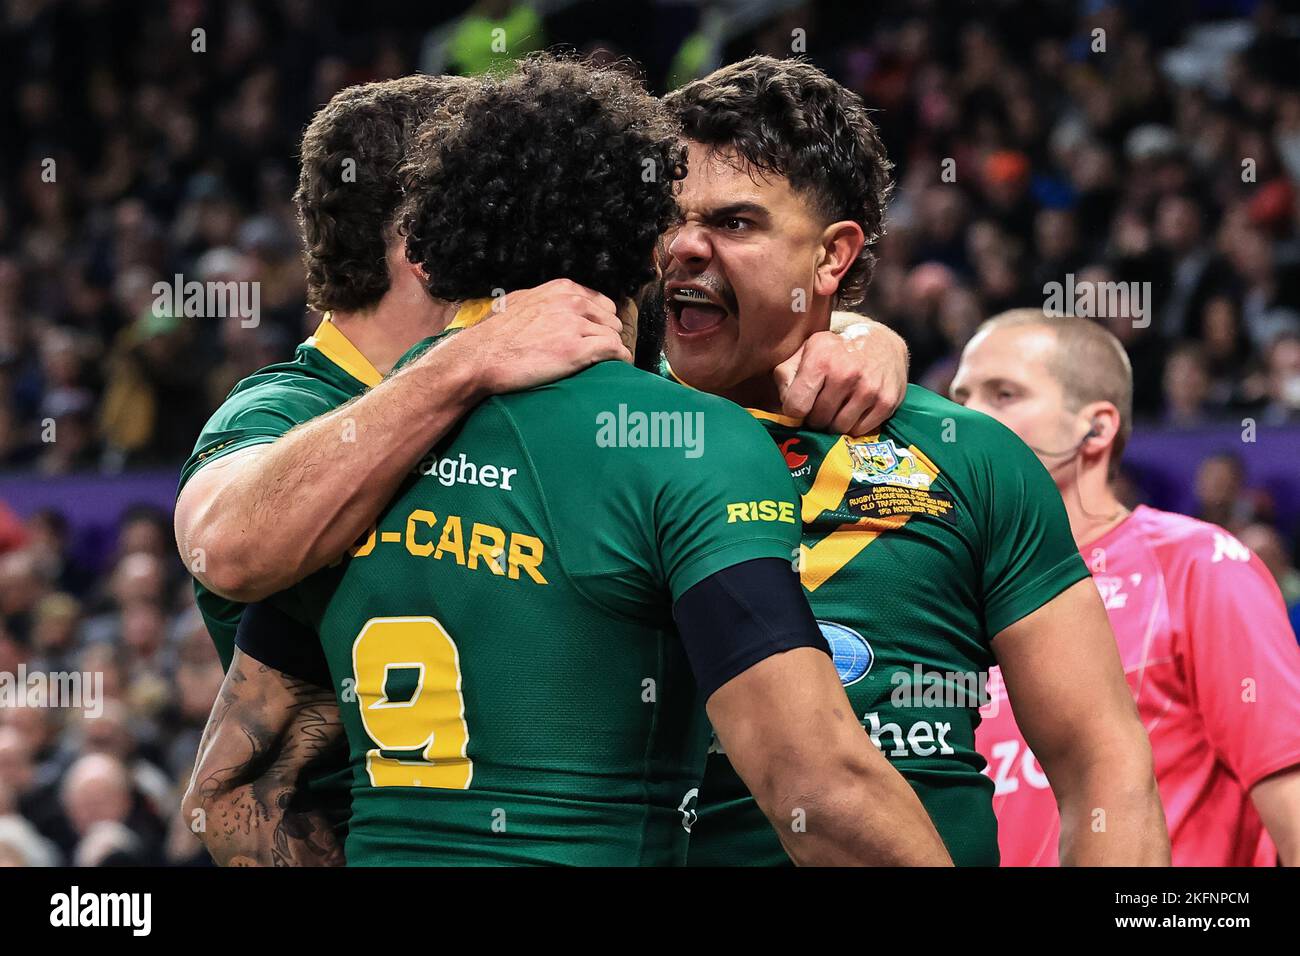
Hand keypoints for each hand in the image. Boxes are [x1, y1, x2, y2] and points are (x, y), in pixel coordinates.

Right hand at [450, 279, 631, 395]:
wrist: (480, 357)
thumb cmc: (496, 335)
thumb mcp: (521, 301)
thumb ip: (544, 299)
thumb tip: (554, 305)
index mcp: (561, 289)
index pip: (601, 302)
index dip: (601, 322)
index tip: (597, 335)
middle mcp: (572, 302)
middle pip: (611, 319)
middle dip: (607, 336)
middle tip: (599, 353)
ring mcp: (575, 325)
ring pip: (614, 335)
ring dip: (612, 351)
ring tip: (605, 364)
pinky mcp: (577, 350)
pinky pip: (614, 350)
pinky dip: (620, 359)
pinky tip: (616, 367)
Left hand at [774, 316, 908, 434]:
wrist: (881, 344)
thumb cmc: (834, 352)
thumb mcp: (805, 353)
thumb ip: (786, 378)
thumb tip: (785, 408)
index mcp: (820, 358)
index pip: (796, 407)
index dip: (795, 409)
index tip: (801, 403)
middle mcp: (846, 373)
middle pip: (818, 420)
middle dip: (815, 418)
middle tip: (821, 407)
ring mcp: (868, 388)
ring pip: (839, 428)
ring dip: (834, 424)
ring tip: (836, 409)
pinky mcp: (886, 401)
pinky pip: (860, 431)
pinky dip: (853, 426)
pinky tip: (854, 410)